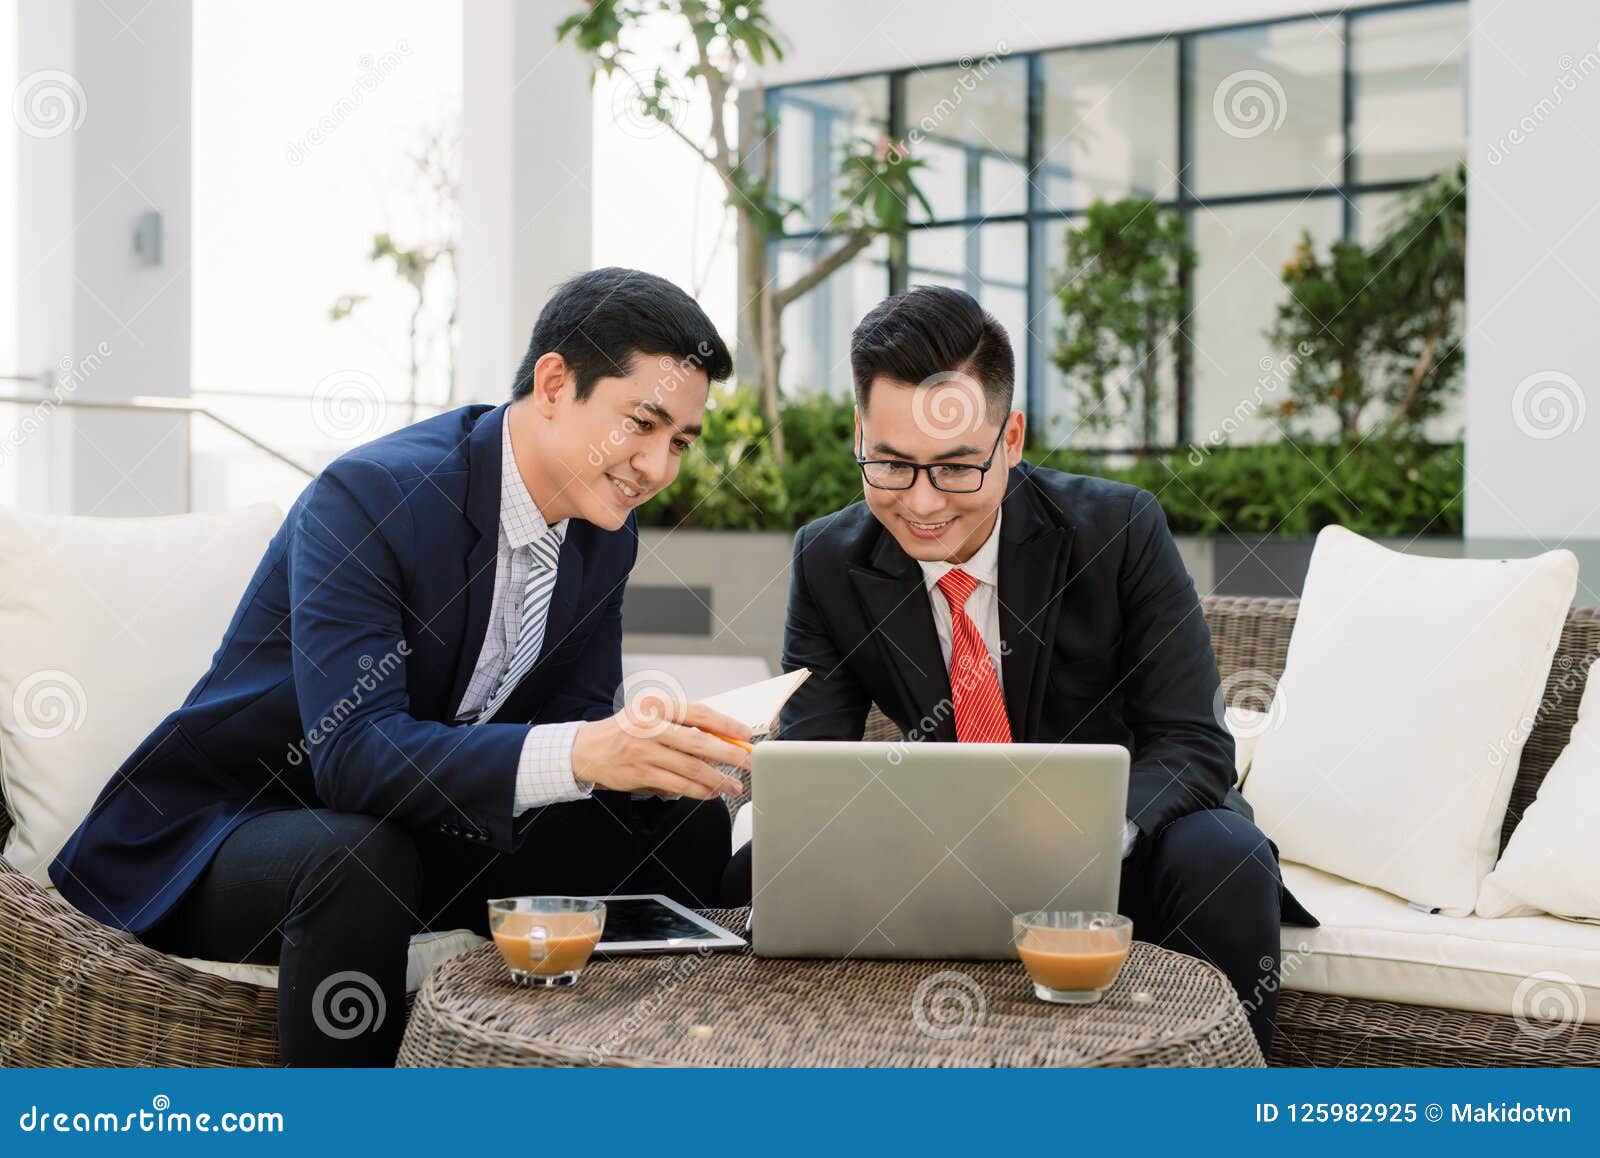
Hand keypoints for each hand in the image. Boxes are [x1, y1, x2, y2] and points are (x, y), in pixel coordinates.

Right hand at [571, 699, 751, 799]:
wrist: (586, 749)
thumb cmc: (624, 731)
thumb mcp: (650, 715)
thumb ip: (681, 723)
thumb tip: (720, 737)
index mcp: (657, 706)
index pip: (699, 712)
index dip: (726, 724)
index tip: (745, 734)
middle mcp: (651, 726)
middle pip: (699, 741)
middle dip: (729, 753)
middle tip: (747, 761)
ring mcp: (644, 751)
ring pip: (691, 767)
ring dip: (717, 778)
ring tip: (733, 784)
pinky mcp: (640, 773)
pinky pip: (678, 785)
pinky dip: (699, 791)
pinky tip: (711, 792)